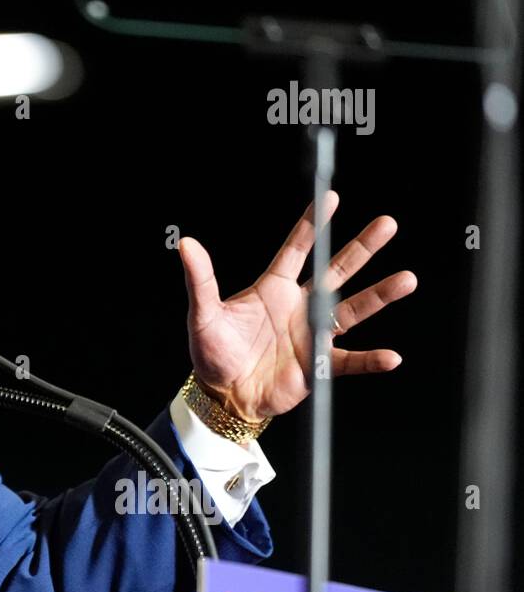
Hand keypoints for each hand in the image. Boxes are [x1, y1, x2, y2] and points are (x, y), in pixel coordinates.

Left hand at [178, 191, 416, 422]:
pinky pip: (350, 361)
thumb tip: (186, 245)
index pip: (296, 249)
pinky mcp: (318, 364)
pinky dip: (370, 360)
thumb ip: (200, 279)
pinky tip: (391, 357)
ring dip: (379, 295)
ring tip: (406, 279)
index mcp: (273, 288)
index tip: (331, 198)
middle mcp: (299, 306)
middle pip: (336, 270)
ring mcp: (312, 333)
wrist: (223, 394)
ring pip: (352, 309)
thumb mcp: (203, 314)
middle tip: (386, 224)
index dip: (313, 225)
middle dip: (361, 248)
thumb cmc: (212, 352)